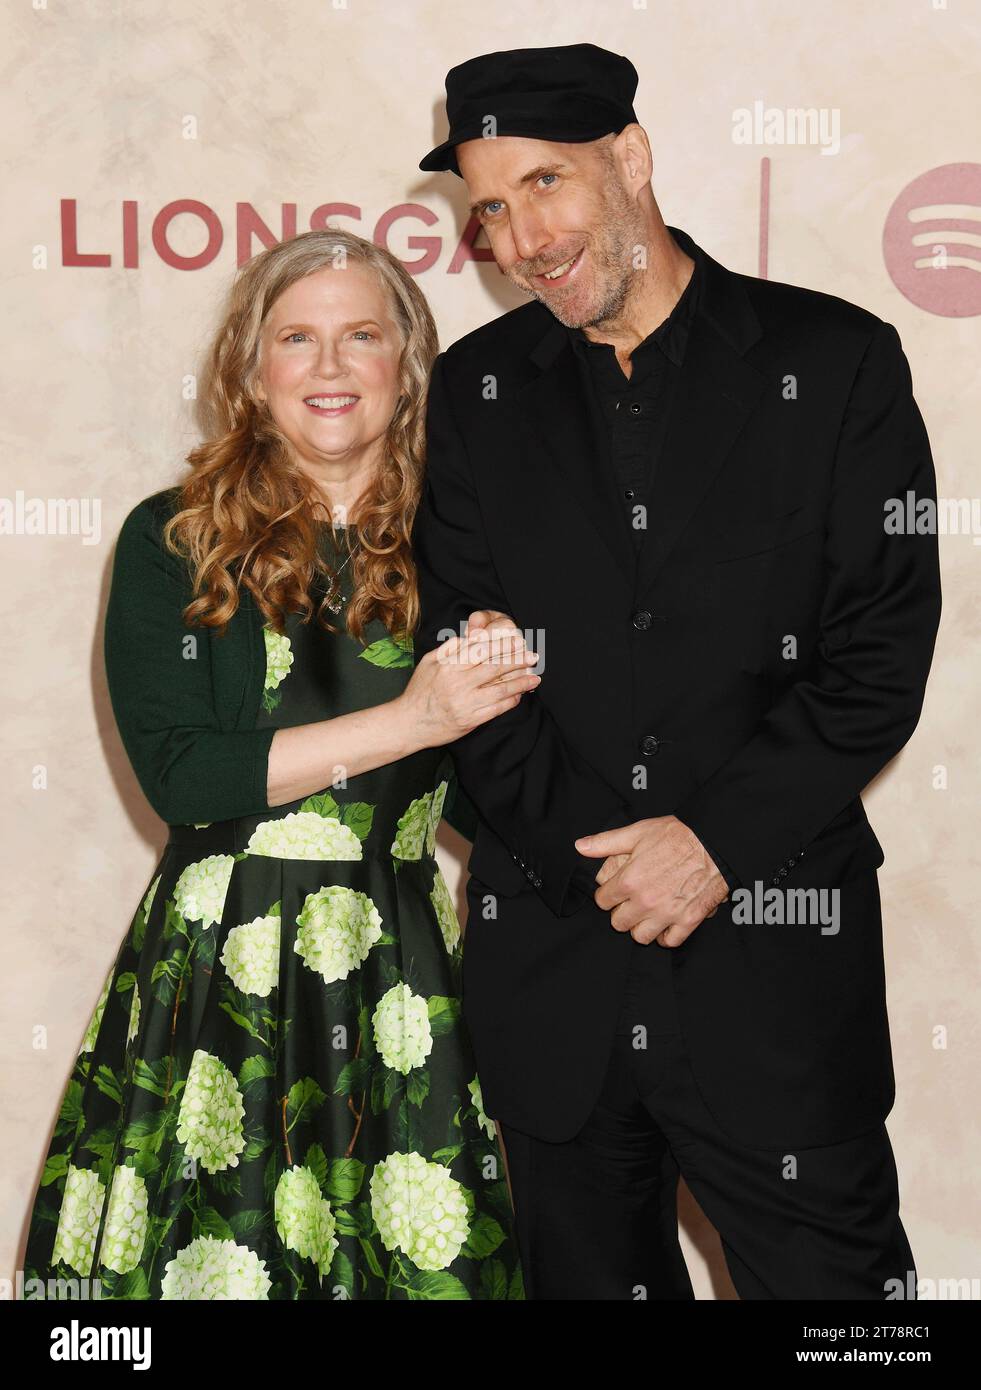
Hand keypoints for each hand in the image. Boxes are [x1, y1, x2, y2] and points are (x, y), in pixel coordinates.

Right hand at [401, 613, 539, 746]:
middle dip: (517, 661)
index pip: (481, 651)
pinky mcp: (470, 721)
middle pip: (494, 668)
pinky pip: (496, 709)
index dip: (502, 645)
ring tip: (535, 678)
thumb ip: (449, 648)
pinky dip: (510, 701)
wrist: (409, 723)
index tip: (517, 641)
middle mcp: (458, 683)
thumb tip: (470, 636)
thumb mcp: (428, 662)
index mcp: (449, 666)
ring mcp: (465, 703)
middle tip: (533, 656)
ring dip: (520, 683)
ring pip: (499, 689)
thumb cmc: (419, 691)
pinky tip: (520, 695)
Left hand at [575, 815, 728, 947]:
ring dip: (641, 927)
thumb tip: (580, 846)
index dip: (607, 894)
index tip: (615, 890)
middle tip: (631, 902)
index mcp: (630, 880)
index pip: (602, 901)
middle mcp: (646, 901)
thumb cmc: (678, 835)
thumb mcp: (638, 832)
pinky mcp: (688, 920)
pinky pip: (670, 941)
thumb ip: (606, 842)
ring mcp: (667, 914)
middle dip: (622, 912)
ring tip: (646, 914)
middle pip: (619, 923)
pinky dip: (666, 936)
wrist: (716, 843)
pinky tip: (665, 923)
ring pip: (641, 937)